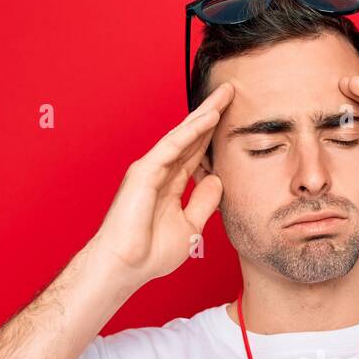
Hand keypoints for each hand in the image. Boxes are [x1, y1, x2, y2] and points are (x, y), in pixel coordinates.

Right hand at [86, 82, 234, 280]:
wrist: (126, 267)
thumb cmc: (150, 253)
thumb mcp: (190, 226)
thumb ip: (203, 202)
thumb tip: (217, 179)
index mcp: (170, 184)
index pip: (197, 153)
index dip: (214, 135)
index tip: (232, 117)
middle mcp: (160, 172)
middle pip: (191, 137)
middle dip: (211, 114)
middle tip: (230, 92)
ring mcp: (151, 170)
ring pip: (183, 136)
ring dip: (204, 115)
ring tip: (223, 96)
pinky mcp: (144, 172)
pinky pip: (172, 147)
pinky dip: (190, 132)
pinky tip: (208, 118)